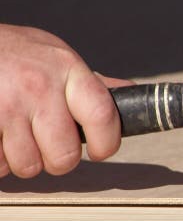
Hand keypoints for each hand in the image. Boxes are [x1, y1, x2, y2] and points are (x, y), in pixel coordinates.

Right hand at [0, 24, 131, 177]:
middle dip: (58, 159)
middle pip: (65, 155)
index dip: (106, 143)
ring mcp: (6, 105)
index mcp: (68, 70)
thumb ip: (92, 84)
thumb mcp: (58, 58)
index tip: (100, 150)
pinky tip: (0, 135)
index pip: (102, 116)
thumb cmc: (16, 54)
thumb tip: (131, 93)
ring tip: (18, 135)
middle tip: (49, 144)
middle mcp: (39, 87)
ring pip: (29, 165)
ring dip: (24, 159)